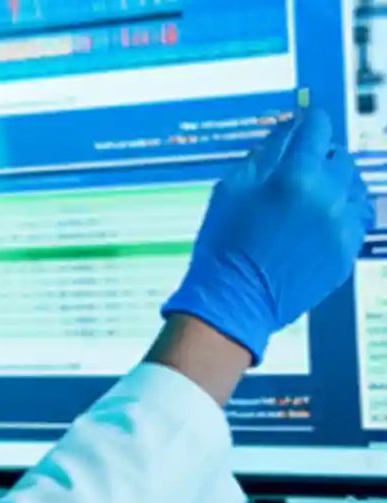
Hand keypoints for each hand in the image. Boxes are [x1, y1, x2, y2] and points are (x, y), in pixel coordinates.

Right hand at [163, 108, 375, 363]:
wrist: (234, 300)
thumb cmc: (224, 245)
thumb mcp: (230, 190)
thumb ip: (263, 155)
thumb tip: (286, 131)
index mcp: (293, 177)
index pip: (316, 128)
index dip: (308, 121)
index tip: (303, 124)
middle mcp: (326, 197)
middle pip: (340, 156)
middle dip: (321, 155)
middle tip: (300, 167)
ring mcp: (341, 227)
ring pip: (355, 185)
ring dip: (337, 183)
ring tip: (313, 195)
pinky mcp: (347, 251)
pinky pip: (358, 218)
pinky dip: (343, 212)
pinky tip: (321, 220)